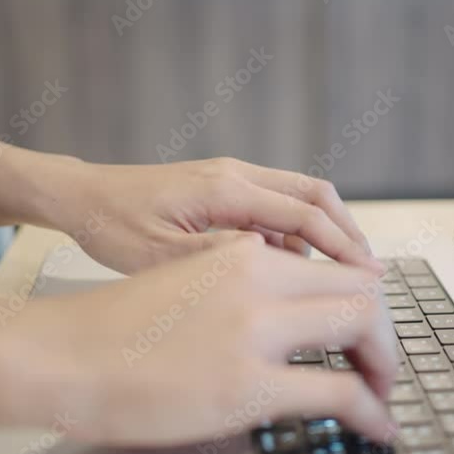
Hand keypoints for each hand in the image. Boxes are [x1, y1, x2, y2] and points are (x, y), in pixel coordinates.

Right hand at [5, 238, 397, 445]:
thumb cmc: (114, 329)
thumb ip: (245, 294)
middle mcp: (258, 282)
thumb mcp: (191, 286)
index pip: (337, 268)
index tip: (369, 331)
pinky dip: (371, 410)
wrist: (59, 354)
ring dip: (385, 365)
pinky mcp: (246, 386)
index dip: (368, 302)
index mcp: (244, 256)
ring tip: (382, 394)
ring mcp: (254, 331)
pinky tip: (377, 426)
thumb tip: (286, 322)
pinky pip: (338, 393)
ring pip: (362, 329)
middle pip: (362, 293)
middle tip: (384, 367)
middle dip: (385, 334)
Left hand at [44, 157, 383, 274]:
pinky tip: (291, 268)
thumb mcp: (161, 257)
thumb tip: (276, 262)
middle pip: (315, 194)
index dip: (343, 247)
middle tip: (368, 273)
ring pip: (298, 199)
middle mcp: (236, 175)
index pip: (304, 215)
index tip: (370, 277)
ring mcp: (231, 178)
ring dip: (323, 233)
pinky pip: (273, 207)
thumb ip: (221, 259)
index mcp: (225, 190)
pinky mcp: (223, 189)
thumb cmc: (112, 226)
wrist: (82, 198)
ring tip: (337, 278)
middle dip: (348, 232)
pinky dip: (294, 234)